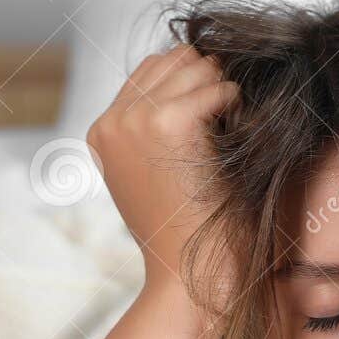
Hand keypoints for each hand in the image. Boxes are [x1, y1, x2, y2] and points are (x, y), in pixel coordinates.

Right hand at [85, 44, 240, 331]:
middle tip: (229, 124)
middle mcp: (111, 122)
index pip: (151, 70)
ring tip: (232, 134)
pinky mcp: (167, 123)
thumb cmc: (188, 237)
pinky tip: (236, 138)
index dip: (192, 82)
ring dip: (224, 93)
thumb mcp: (157, 178)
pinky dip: (236, 106)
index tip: (216, 116)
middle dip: (208, 81)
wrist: (189, 278)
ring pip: (196, 66)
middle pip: (173, 59)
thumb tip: (196, 78)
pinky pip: (217, 87)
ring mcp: (135, 120)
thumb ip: (157, 133)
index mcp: (102, 133)